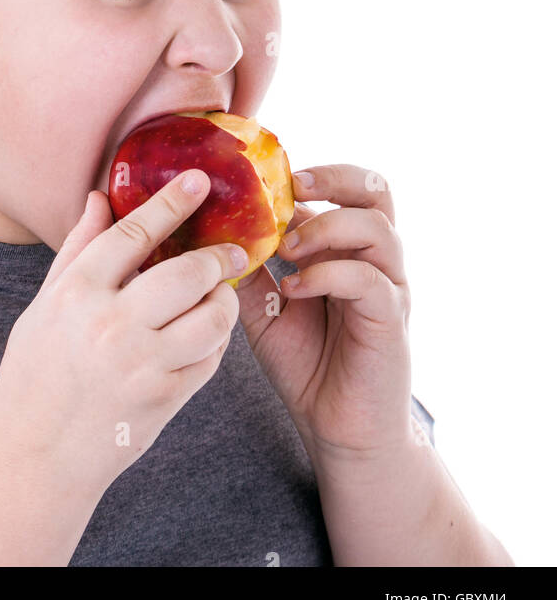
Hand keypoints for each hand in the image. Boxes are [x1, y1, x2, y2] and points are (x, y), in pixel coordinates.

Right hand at [0, 169, 244, 494]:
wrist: (36, 458)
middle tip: (232, 249)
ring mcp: (141, 366)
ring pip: (210, 318)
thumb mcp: (44, 305)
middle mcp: (111, 325)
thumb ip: (78, 248)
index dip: (172, 202)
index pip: (134, 232)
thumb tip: (100, 196)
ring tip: (222, 292)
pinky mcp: (164, 401)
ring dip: (225, 299)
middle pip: (186, 273)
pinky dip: (216, 340)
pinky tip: (208, 332)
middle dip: (218, 256)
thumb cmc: (34, 376)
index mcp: (77, 293)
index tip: (200, 179)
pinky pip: (209, 360)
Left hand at [233, 164, 413, 465]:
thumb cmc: (307, 362)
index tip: (265, 178)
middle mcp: (375, 259)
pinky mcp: (390, 319)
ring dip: (325, 228)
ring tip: (285, 248)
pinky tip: (294, 289)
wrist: (338, 427)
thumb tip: (210, 231)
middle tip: (291, 189)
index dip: (309, 173)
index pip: (343, 187)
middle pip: (377, 190)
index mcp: (347, 247)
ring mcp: (389, 286)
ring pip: (377, 228)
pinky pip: (369, 281)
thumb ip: (249, 268)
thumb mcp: (263, 307)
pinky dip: (328, 275)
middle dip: (333, 178)